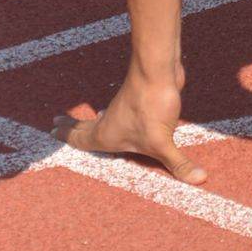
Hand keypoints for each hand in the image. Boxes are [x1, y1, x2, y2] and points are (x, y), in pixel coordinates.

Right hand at [53, 68, 205, 183]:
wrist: (157, 70)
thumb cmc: (151, 106)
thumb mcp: (163, 142)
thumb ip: (179, 164)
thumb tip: (200, 180)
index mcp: (107, 135)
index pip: (81, 140)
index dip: (67, 138)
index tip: (51, 132)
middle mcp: (110, 122)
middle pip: (85, 127)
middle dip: (71, 129)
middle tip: (55, 125)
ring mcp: (123, 110)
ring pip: (101, 118)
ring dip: (90, 122)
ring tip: (85, 125)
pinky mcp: (137, 100)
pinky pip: (118, 112)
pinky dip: (110, 115)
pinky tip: (118, 116)